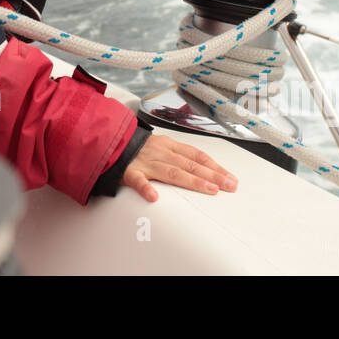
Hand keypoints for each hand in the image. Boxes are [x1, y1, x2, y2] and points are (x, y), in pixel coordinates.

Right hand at [123, 133, 237, 201]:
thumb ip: (179, 156)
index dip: (215, 166)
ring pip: (171, 172)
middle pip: (190, 164)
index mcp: (169, 145)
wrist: (109, 141)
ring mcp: (145, 162)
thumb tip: (203, 169)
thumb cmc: (137, 148)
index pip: (197, 156)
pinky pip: (138, 181)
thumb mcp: (161, 146)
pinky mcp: (129, 172)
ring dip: (192, 180)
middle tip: (229, 185)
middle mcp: (161, 153)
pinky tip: (155, 197)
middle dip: (212, 175)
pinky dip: (146, 188)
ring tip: (209, 189)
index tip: (230, 178)